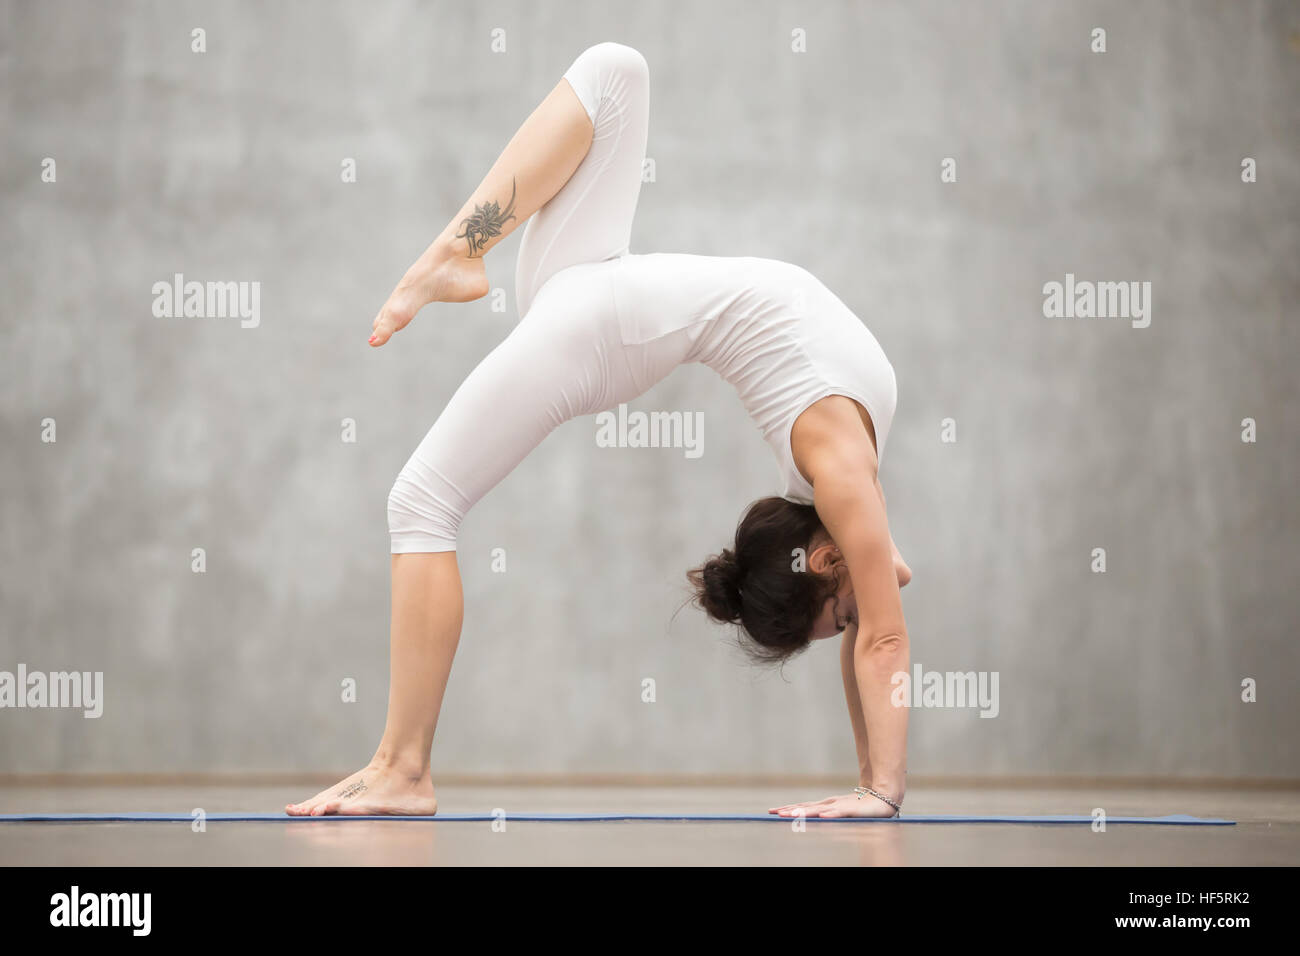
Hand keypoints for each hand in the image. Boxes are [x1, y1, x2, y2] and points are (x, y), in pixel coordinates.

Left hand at [769, 791, 899, 817]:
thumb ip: (828, 814)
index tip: (772, 811)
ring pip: (818, 810)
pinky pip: (839, 812)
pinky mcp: (852, 809)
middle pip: (806, 807)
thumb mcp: (840, 811)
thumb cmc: (862, 806)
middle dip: (789, 810)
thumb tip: (813, 817)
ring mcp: (840, 806)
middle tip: (773, 812)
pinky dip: (830, 814)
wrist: (883, 797)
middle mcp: (830, 804)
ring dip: (804, 812)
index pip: (803, 806)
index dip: (787, 808)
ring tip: (790, 815)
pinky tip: (821, 816)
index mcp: (826, 805)